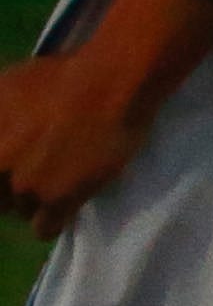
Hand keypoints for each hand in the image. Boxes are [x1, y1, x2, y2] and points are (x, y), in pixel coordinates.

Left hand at [0, 0, 212, 236]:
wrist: (108, 84)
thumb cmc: (58, 76)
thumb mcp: (3, 87)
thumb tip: (1, 130)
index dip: (2, 174)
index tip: (15, 170)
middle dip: (12, 190)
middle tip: (37, 174)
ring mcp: (25, 185)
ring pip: (20, 212)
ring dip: (36, 202)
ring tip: (58, 184)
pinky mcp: (58, 200)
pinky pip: (44, 229)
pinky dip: (54, 221)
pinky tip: (67, 206)